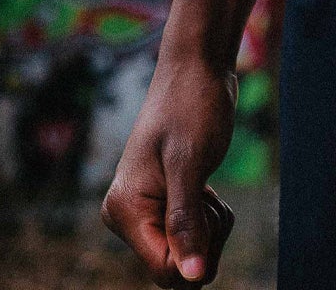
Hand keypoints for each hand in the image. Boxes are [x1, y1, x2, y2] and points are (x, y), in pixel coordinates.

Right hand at [101, 51, 237, 286]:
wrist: (198, 66)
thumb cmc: (191, 105)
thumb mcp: (190, 164)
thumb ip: (186, 222)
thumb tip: (192, 277)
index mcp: (125, 210)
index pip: (165, 270)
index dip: (195, 256)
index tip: (208, 214)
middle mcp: (130, 216)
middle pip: (177, 268)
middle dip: (205, 239)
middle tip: (209, 197)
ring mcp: (148, 211)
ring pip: (190, 254)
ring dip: (211, 226)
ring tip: (207, 185)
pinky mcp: (167, 204)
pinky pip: (194, 236)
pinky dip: (210, 217)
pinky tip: (207, 187)